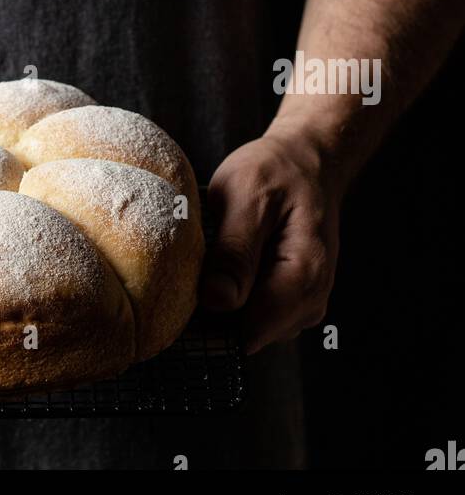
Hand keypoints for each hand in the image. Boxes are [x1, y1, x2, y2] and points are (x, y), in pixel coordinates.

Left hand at [199, 130, 341, 353]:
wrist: (306, 161)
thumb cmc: (276, 172)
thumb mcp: (247, 197)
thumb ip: (234, 251)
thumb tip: (216, 302)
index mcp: (304, 278)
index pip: (250, 330)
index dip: (210, 319)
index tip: (182, 291)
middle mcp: (310, 303)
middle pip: (246, 333)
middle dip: (214, 310)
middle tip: (199, 259)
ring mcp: (302, 306)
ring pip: (247, 327)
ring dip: (223, 300)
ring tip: (217, 253)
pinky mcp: (290, 300)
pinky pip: (253, 314)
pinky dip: (234, 293)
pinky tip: (228, 260)